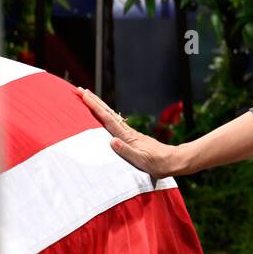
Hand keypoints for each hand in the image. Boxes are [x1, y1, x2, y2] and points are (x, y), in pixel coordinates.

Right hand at [73, 86, 187, 178]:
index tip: (84, 95)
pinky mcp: (132, 138)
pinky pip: (115, 124)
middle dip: (94, 101)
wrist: (172, 161)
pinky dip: (106, 116)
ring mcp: (130, 134)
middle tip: (80, 90)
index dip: (95, 106)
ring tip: (88, 97)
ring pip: (111, 116)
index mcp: (127, 136)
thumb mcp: (141, 160)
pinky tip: (105, 116)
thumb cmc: (157, 163)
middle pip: (108, 113)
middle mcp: (127, 132)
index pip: (107, 118)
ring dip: (99, 106)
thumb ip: (127, 151)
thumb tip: (112, 141)